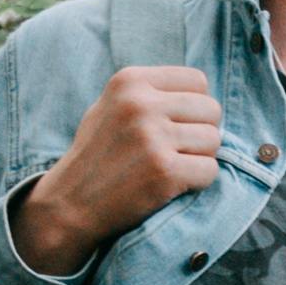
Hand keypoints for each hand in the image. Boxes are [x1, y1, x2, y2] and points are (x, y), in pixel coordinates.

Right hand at [11, 57, 223, 274]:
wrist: (71, 203)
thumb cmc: (98, 154)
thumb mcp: (112, 106)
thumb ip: (150, 92)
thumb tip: (203, 90)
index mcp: (129, 81)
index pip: (198, 80)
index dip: (195, 106)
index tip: (178, 125)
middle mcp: (141, 104)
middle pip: (211, 109)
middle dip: (202, 132)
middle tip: (178, 151)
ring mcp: (152, 138)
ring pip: (214, 140)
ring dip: (200, 158)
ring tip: (171, 167)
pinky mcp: (164, 171)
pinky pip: (210, 170)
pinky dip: (198, 181)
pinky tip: (172, 185)